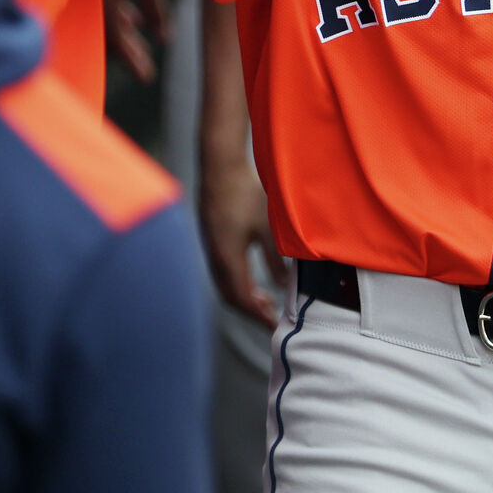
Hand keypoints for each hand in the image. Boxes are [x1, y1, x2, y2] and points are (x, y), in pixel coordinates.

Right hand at [103, 0, 170, 84]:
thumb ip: (154, 11)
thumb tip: (164, 39)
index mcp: (105, 5)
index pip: (117, 45)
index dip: (133, 63)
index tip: (147, 79)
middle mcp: (96, 0)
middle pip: (113, 36)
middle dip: (131, 53)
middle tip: (146, 71)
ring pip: (111, 20)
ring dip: (128, 33)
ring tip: (142, 45)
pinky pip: (108, 4)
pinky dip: (122, 13)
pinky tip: (133, 17)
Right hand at [198, 148, 285, 329]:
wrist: (220, 167)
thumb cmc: (245, 194)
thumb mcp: (268, 227)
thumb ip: (276, 259)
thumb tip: (282, 286)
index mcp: (229, 259)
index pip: (244, 300)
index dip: (259, 316)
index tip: (275, 325)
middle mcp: (215, 259)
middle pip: (231, 297)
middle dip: (251, 311)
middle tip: (271, 318)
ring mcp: (210, 249)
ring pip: (225, 285)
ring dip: (244, 296)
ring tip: (264, 300)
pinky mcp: (211, 239)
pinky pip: (222, 271)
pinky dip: (237, 282)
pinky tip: (250, 275)